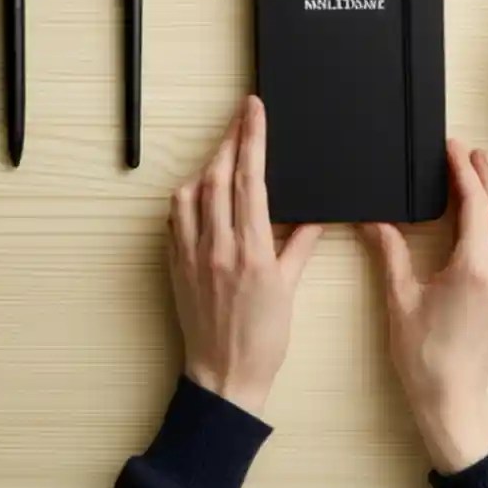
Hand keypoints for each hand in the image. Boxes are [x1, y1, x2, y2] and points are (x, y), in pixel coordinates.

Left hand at [167, 95, 323, 416]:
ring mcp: (191, 255)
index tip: (253, 111)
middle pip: (217, 176)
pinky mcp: (176, 265)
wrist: (223, 376)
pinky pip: (175, 218)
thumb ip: (298, 246)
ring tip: (223, 150)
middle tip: (240, 115)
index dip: (252, 139)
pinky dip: (187, 195)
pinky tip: (198, 190)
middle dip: (230, 139)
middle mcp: (217, 247)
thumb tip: (312, 216)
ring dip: (205, 164)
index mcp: (251, 251)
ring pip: (191, 192)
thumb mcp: (289, 290)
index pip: (249, 180)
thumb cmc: (262, 340)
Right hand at [360, 140, 487, 473]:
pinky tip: (478, 218)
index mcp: (474, 266)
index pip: (474, 204)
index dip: (463, 171)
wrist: (452, 397)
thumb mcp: (400, 298)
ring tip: (475, 176)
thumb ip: (391, 253)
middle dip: (486, 177)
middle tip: (469, 152)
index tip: (452, 148)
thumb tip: (374, 221)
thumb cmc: (423, 354)